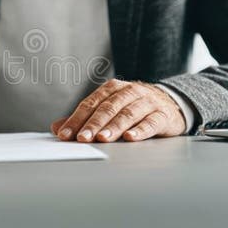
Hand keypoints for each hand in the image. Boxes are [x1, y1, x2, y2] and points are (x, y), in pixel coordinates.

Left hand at [51, 79, 184, 142]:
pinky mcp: (162, 115)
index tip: (65, 134)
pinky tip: (130, 138)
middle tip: (82, 138)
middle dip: (93, 124)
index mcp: (112, 89)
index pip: (90, 104)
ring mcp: (147, 102)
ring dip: (114, 127)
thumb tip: (57, 128)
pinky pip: (151, 122)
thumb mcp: (108, 109)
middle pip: (108, 108)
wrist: (170, 103)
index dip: (76, 119)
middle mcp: (129, 92)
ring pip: (128, 114)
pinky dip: (140, 130)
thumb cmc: (133, 107)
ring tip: (103, 138)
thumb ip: (83, 119)